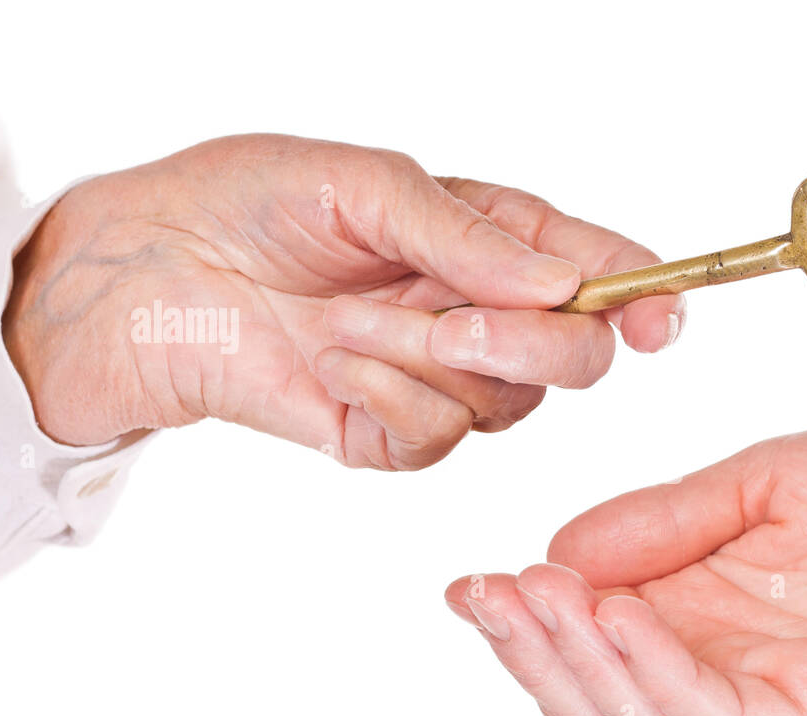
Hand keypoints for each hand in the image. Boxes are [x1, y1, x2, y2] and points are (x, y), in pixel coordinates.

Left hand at [2, 134, 682, 467]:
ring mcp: (439, 378)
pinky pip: (437, 439)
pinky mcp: (391, 433)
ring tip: (343, 320)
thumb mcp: (366, 186)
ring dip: (427, 359)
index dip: (641, 295)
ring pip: (506, 401)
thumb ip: (469, 236)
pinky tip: (335, 362)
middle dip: (533, 344)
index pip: (595, 272)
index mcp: (490, 239)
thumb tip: (560, 285)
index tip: (658, 318)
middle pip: (575, 355)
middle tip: (458, 322)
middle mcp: (479, 313)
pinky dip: (391, 398)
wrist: (147, 274)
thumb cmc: (247, 202)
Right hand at [445, 428, 806, 715]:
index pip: (587, 640)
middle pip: (591, 694)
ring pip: (635, 714)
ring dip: (570, 657)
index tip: (470, 579)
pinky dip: (651, 667)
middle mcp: (718, 666)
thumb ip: (666, 519)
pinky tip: (612, 612)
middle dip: (526, 647)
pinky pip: (713, 711)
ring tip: (533, 593)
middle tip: (483, 593)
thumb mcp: (762, 480)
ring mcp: (764, 701)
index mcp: (698, 611)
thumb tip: (561, 546)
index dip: (522, 616)